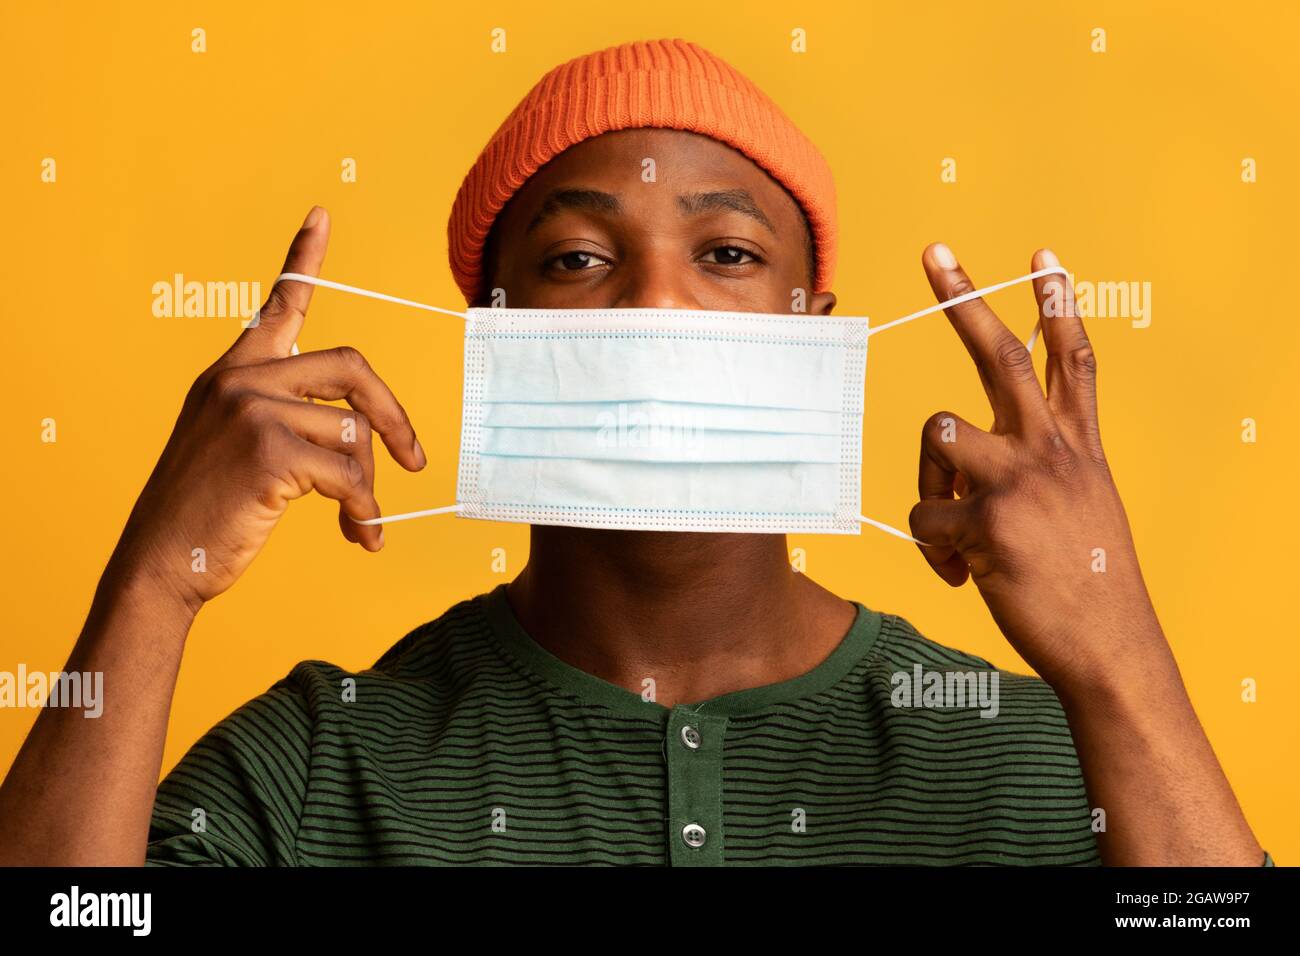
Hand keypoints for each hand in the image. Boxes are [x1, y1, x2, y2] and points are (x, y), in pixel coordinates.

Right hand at [106, 206, 425, 613]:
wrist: (162, 562)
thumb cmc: (205, 512)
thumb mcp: (235, 447)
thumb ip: (284, 419)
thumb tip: (364, 436)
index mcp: (233, 372)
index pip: (278, 305)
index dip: (304, 259)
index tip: (322, 215)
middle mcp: (242, 379)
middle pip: (351, 369)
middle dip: (392, 416)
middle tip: (414, 459)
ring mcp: (253, 410)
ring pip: (354, 435)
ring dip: (367, 487)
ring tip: (355, 521)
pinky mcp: (270, 450)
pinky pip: (350, 477)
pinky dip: (364, 512)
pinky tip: (358, 536)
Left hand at [907, 243, 1164, 692]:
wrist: (1110, 646)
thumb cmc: (1086, 583)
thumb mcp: (1082, 509)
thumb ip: (1035, 473)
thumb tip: (964, 463)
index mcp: (1077, 446)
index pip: (1069, 358)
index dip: (1056, 302)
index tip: (1042, 251)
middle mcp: (1051, 450)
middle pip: (999, 355)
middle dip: (963, 297)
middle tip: (934, 251)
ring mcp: (1019, 480)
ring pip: (939, 431)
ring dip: (931, 477)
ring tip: (956, 524)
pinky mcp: (988, 520)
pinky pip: (923, 514)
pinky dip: (931, 546)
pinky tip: (962, 572)